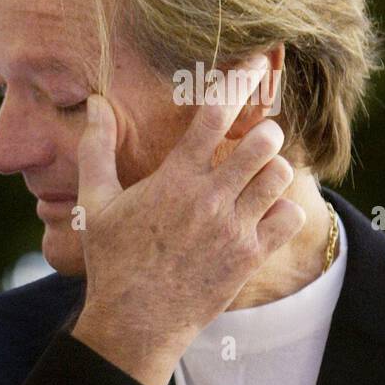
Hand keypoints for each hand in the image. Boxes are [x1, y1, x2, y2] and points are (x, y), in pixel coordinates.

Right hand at [70, 56, 305, 384]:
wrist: (135, 319)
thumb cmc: (112, 259)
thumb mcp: (94, 203)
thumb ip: (96, 150)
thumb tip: (96, 104)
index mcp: (173, 180)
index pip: (214, 116)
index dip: (240, 82)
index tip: (256, 64)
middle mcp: (208, 199)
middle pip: (264, 142)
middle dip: (265, 132)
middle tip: (256, 140)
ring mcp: (233, 229)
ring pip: (281, 175)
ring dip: (273, 170)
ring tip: (258, 178)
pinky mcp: (250, 256)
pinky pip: (291, 214)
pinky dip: (284, 207)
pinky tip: (264, 211)